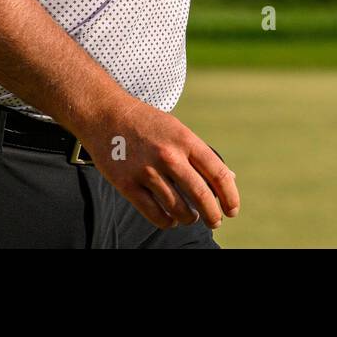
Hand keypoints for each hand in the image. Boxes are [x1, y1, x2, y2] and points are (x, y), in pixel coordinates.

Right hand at [76, 93, 239, 230]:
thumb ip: (201, 154)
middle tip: (215, 221)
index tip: (232, 210)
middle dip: (213, 214)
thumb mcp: (178, 130)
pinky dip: (167, 221)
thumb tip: (229, 178)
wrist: (105, 114)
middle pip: (201, 195)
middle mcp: (168, 155)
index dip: (230, 196)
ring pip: (178, 209)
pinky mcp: (127, 184)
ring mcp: (147, 171)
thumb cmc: (146, 123)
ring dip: (189, 218)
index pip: (218, 174)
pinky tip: (170, 219)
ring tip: (190, 217)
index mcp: (185, 139)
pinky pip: (154, 214)